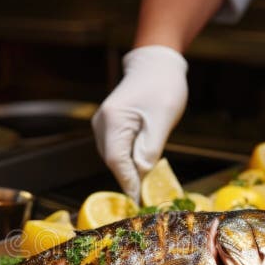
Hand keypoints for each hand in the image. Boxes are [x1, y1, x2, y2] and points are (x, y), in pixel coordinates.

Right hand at [92, 45, 187, 201]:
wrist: (156, 63)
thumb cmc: (164, 87)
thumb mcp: (162, 121)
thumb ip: (149, 150)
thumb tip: (139, 177)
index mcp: (113, 120)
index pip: (117, 161)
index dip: (128, 183)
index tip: (138, 201)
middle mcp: (101, 123)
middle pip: (114, 161)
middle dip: (129, 178)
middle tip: (147, 196)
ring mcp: (102, 124)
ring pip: (114, 157)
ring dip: (129, 169)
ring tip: (147, 181)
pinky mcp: (108, 126)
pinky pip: (117, 149)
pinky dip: (128, 158)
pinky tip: (142, 162)